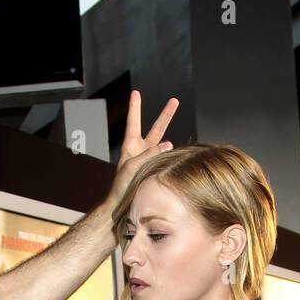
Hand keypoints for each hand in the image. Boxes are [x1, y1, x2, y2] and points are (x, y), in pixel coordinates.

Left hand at [107, 90, 179, 204]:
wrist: (121, 205)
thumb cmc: (123, 185)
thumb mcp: (134, 165)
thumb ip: (151, 152)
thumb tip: (169, 143)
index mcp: (131, 146)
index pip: (134, 121)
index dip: (135, 107)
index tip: (135, 93)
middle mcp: (141, 150)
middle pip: (156, 128)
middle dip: (166, 115)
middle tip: (175, 101)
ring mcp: (149, 160)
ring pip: (164, 145)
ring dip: (172, 144)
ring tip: (177, 148)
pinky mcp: (156, 170)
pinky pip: (166, 160)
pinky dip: (171, 159)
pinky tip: (175, 162)